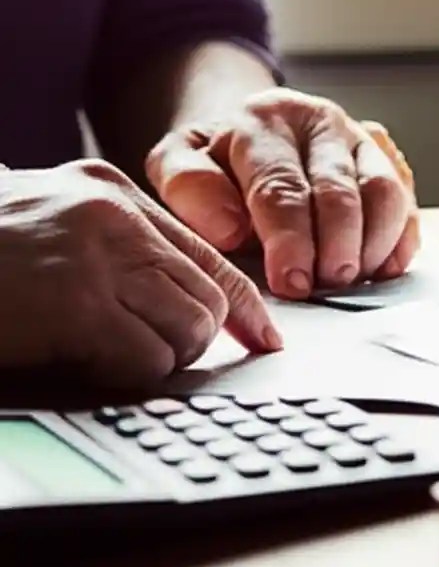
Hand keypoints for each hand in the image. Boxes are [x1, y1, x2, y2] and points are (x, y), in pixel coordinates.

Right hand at [0, 160, 279, 387]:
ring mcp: (94, 258)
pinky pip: (146, 360)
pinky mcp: (74, 305)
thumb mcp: (47, 225)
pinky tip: (81, 362)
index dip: (241, 304)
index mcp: (108, 190)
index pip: (207, 253)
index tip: (263, 336)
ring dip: (157, 359)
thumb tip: (185, 301)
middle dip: (190, 341)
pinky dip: (126, 375)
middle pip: (207, 298)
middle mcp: (112, 215)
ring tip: (101, 354)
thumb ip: (115, 249)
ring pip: (188, 331)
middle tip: (143, 354)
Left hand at [145, 88, 418, 298]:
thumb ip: (189, 187)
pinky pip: (409, 202)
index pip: (282, 184)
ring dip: (373, 244)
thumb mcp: (178, 164)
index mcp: (265, 120)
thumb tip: (228, 228)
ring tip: (351, 278)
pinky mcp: (391, 162)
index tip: (291, 282)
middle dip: (337, 246)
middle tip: (326, 285)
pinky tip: (381, 267)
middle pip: (341, 190)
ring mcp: (362, 140)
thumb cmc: (217, 165)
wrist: (251, 136)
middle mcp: (322, 121)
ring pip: (386, 192)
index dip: (290, 239)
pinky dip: (401, 240)